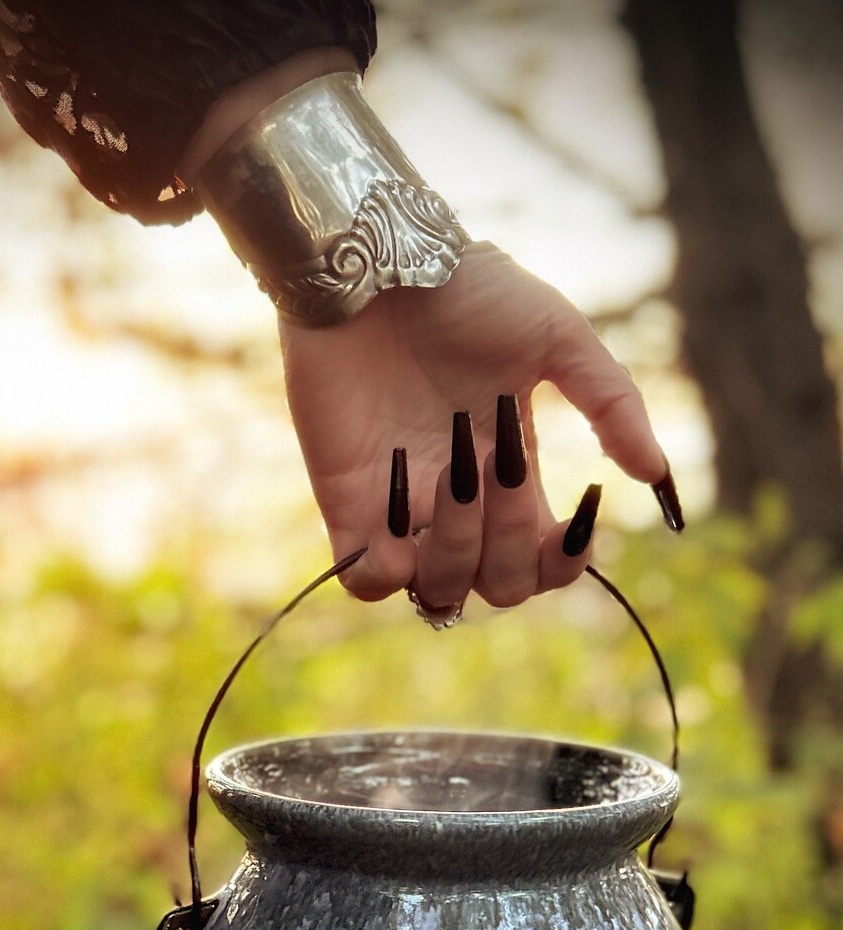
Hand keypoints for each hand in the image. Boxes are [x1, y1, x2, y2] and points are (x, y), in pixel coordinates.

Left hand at [279, 241, 676, 607]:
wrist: (381, 265)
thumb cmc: (470, 292)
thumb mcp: (557, 338)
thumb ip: (611, 404)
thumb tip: (653, 473)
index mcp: (511, 475)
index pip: (543, 565)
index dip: (563, 563)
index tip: (576, 516)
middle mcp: (459, 504)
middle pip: (499, 587)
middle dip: (512, 540)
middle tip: (499, 464)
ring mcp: (400, 508)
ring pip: (438, 594)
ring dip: (458, 549)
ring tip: (453, 476)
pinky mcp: (347, 503)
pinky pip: (367, 583)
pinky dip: (388, 567)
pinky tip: (400, 506)